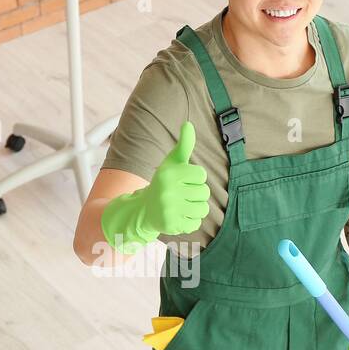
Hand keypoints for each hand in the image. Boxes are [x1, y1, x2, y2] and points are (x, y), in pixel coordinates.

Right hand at [138, 121, 209, 235]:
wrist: (144, 209)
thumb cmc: (164, 182)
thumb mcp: (172, 162)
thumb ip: (184, 145)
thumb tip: (188, 124)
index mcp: (169, 173)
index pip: (201, 174)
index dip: (196, 178)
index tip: (184, 180)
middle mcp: (168, 190)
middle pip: (204, 192)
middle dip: (196, 194)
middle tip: (182, 195)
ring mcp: (169, 209)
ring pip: (203, 209)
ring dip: (196, 208)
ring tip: (182, 206)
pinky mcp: (171, 225)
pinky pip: (196, 224)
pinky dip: (190, 222)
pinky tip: (179, 217)